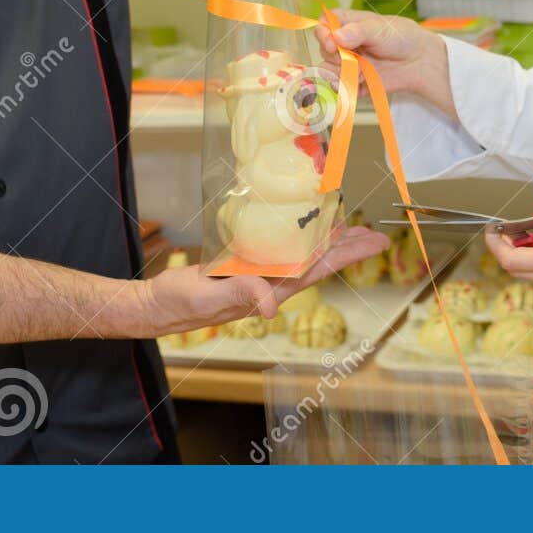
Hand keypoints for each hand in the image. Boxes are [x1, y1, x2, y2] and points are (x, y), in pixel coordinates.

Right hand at [145, 224, 388, 334]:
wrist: (157, 305)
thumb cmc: (183, 305)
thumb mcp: (211, 299)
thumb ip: (241, 296)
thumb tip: (269, 307)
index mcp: (271, 290)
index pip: (319, 269)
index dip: (348, 255)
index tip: (374, 242)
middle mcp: (271, 281)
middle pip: (319, 260)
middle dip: (348, 247)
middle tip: (375, 232)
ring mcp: (259, 272)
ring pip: (303, 253)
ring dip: (328, 241)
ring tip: (351, 227)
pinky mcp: (243, 262)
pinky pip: (279, 246)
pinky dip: (297, 234)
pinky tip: (302, 225)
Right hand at [313, 9, 455, 119]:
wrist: (421, 62)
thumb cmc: (403, 37)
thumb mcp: (381, 29)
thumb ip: (358, 32)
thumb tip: (337, 37)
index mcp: (349, 24)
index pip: (324, 25)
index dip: (323, 34)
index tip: (332, 44)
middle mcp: (345, 44)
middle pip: (324, 50)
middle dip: (336, 58)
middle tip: (354, 59)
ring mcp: (348, 63)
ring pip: (327, 71)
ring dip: (340, 74)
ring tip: (361, 72)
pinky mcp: (354, 82)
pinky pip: (340, 88)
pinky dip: (346, 88)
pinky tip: (360, 82)